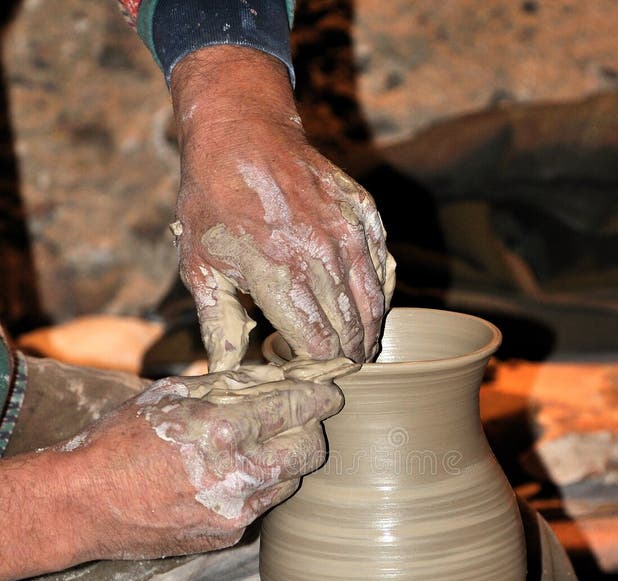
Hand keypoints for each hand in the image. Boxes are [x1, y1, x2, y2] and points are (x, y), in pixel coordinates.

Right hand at [0, 365, 344, 580]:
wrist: (82, 505)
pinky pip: (263, 506)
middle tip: (298, 419)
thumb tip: (276, 376)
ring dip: (284, 460)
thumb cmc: (117, 442)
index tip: (330, 392)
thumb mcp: (169, 396)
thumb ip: (228, 386)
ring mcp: (237, 512)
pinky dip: (257, 487)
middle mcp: (239, 475)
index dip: (321, 397)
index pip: (298, 408)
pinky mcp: (229, 536)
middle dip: (311, 430)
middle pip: (311, 450)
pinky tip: (227, 477)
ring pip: (291, 481)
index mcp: (223, 431)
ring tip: (254, 447)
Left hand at [169, 46, 395, 368]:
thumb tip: (224, 374)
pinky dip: (379, 294)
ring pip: (372, 303)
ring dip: (369, 332)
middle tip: (342, 371)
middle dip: (347, 356)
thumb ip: (219, 326)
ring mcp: (348, 232)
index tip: (310, 376)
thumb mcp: (200, 266)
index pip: (317, 344)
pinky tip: (370, 309)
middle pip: (349, 328)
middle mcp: (320, 255)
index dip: (317, 368)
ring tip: (362, 352)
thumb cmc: (214, 203)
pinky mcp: (364, 214)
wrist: (242, 133)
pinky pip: (383, 268)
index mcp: (278, 274)